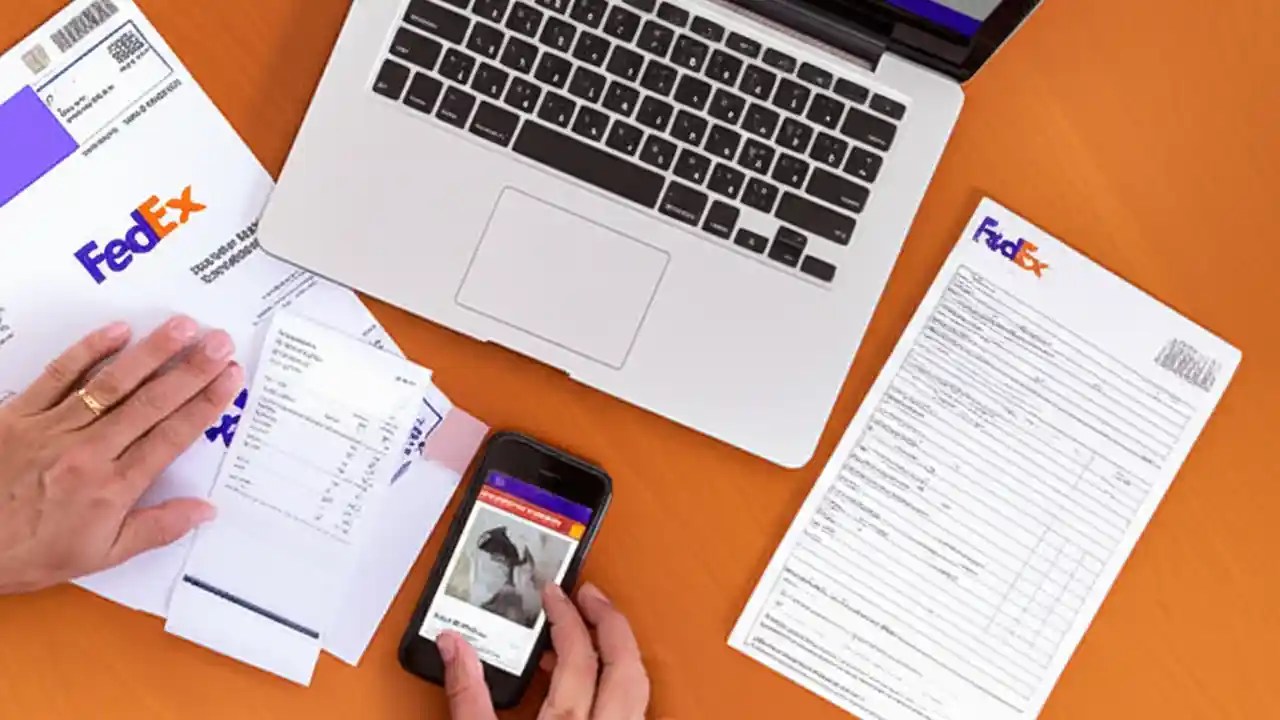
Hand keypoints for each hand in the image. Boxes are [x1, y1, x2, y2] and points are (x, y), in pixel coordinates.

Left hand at [0, 317, 241, 594]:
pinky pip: (58, 376)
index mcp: (111, 488)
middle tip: (220, 342)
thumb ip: (156, 529)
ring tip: (182, 327)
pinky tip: (117, 330)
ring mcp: (52, 429)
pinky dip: (88, 350)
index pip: (171, 437)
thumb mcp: (100, 556)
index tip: (231, 378)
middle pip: (150, 403)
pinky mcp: (19, 415)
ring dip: (151, 352)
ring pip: (112, 383)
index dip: (205, 404)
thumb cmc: (29, 554)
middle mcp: (87, 453)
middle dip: (190, 370)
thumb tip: (204, 510)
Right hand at [439, 582, 649, 718]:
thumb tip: (454, 644)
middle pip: (626, 666)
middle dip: (611, 623)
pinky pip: (634, 710)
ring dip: (619, 654)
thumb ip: (468, 697)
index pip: (580, 657)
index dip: (568, 617)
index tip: (553, 592)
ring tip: (589, 633)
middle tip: (590, 596)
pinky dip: (618, 685)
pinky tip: (591, 683)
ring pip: (639, 689)